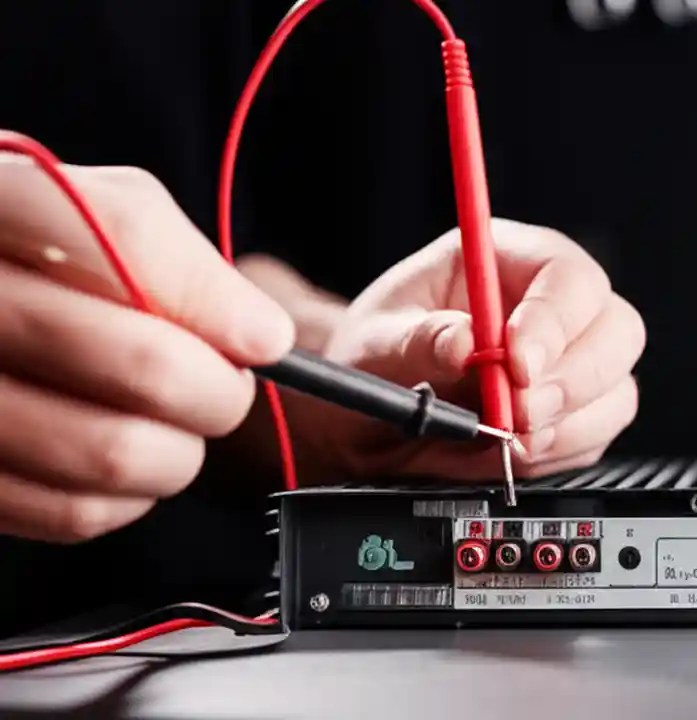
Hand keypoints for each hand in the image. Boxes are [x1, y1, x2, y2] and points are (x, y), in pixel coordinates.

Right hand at [0, 155, 294, 541]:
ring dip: (179, 452)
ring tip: (172, 427)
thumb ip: (177, 260)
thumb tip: (261, 335)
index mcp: (2, 204)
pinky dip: (127, 498)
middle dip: (218, 390)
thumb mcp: (93, 216)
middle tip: (223, 387)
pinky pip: (75, 512)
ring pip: (116, 452)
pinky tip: (121, 458)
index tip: (265, 339)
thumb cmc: (30, 259)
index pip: (129, 238)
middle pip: (145, 362)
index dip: (217, 301)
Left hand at [279, 219, 644, 482]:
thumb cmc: (377, 358)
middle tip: (519, 415)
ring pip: (616, 391)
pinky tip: (510, 452)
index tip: (518, 366)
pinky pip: (594, 437)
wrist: (367, 417)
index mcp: (511, 260)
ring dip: (567, 425)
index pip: (567, 277)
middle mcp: (555, 306)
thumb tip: (462, 342)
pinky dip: (556, 453)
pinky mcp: (575, 415)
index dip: (554, 322)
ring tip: (505, 439)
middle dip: (573, 382)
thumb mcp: (376, 341)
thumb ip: (417, 340)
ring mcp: (573, 362)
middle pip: (616, 331)